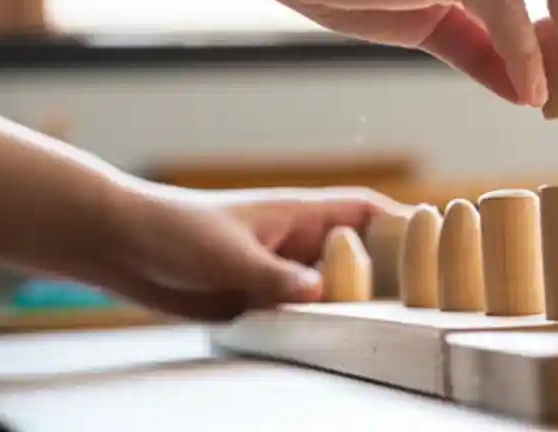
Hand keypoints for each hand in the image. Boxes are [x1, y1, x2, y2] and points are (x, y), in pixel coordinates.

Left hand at [95, 185, 405, 320]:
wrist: (121, 244)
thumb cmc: (174, 229)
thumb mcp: (227, 253)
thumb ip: (273, 275)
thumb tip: (319, 292)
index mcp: (297, 213)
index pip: (363, 210)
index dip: (401, 221)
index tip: (436, 241)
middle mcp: (294, 242)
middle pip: (355, 255)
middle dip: (385, 274)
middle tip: (419, 303)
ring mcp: (276, 271)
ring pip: (328, 289)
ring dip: (348, 306)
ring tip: (382, 332)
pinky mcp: (254, 298)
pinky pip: (296, 314)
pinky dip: (313, 327)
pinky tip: (329, 347)